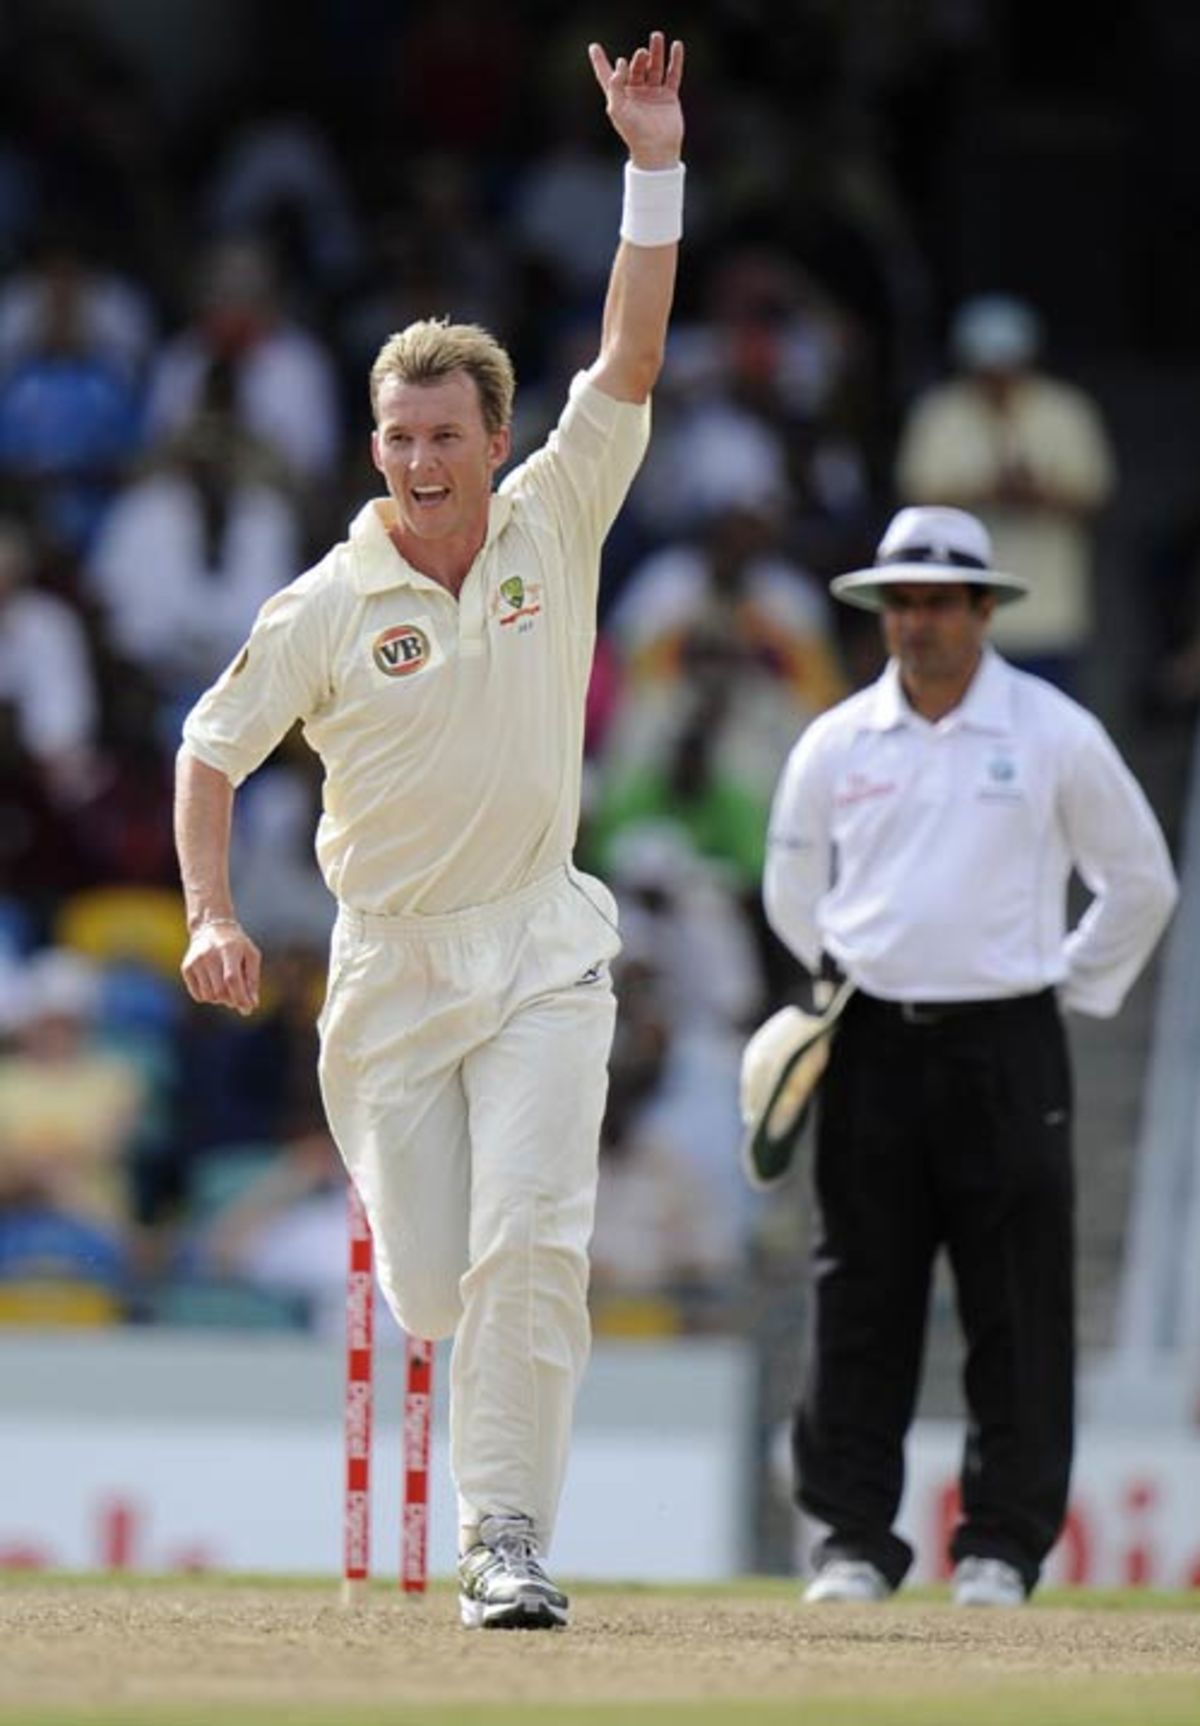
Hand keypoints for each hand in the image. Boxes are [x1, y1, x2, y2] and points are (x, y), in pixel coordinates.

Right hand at [181, 919, 261, 1015]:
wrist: (211, 927)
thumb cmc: (236, 944)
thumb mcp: (251, 955)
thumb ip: (253, 979)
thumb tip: (252, 1004)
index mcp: (228, 949)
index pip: (231, 979)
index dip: (240, 997)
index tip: (247, 1008)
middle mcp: (208, 954)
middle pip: (220, 991)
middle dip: (232, 1000)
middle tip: (238, 996)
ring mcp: (195, 961)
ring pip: (209, 996)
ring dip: (220, 999)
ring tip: (226, 988)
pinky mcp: (186, 968)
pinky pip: (198, 995)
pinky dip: (208, 997)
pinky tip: (214, 985)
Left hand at [589, 30, 683, 169]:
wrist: (656, 149)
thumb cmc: (634, 133)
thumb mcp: (618, 110)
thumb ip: (615, 86)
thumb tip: (621, 63)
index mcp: (619, 96)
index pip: (607, 75)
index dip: (600, 61)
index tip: (594, 48)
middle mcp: (635, 93)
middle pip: (635, 68)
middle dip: (638, 59)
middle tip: (642, 53)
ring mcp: (653, 94)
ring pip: (654, 67)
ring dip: (656, 52)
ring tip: (657, 36)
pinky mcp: (668, 96)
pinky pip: (672, 74)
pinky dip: (675, 60)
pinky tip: (676, 46)